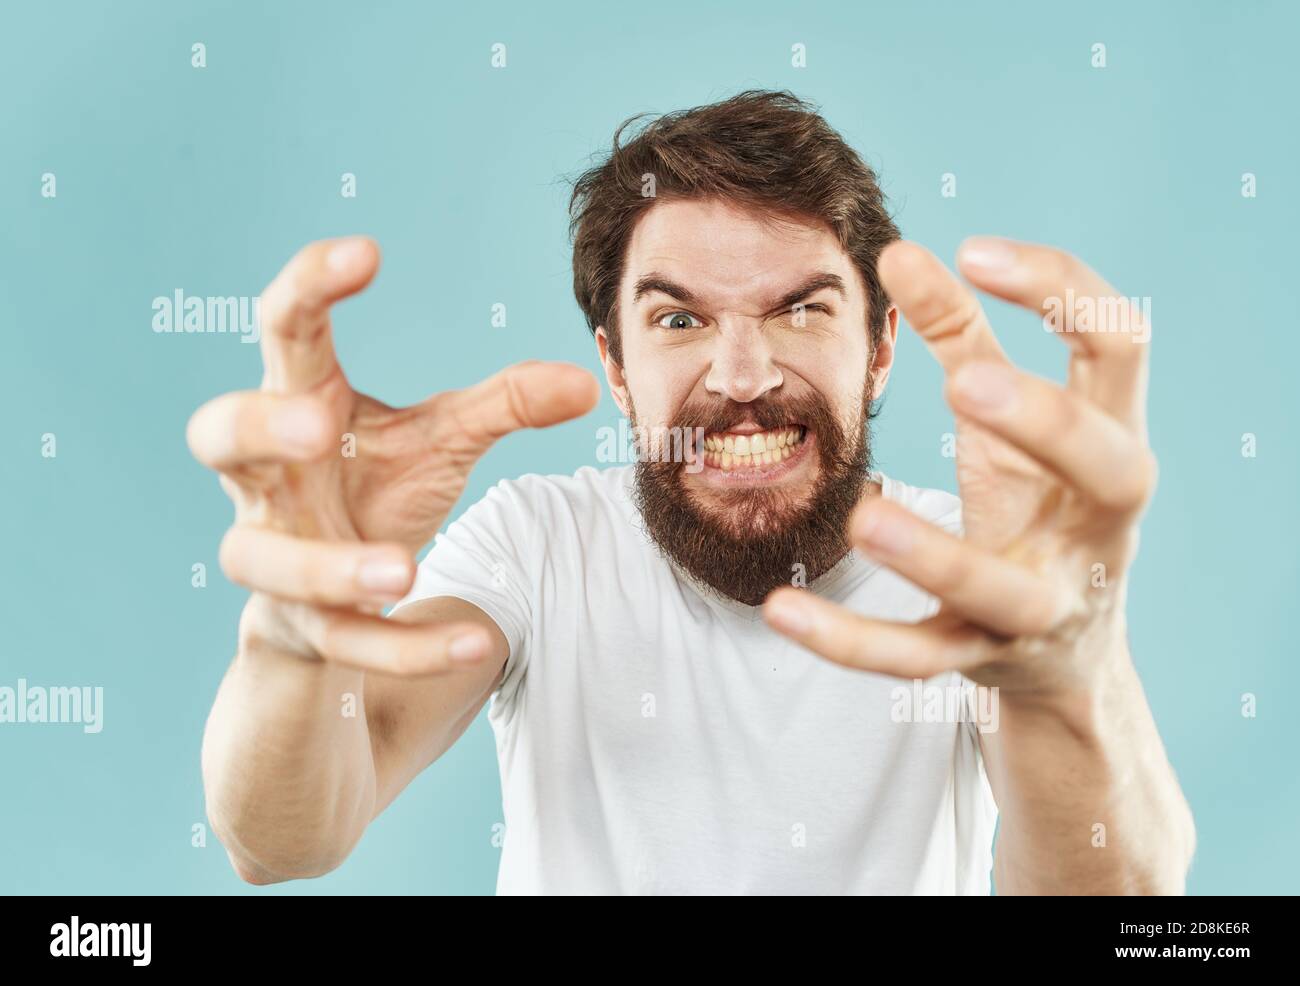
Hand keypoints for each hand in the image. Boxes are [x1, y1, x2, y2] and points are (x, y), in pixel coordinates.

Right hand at [187, 237, 598, 674]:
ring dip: (328, 565)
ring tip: (402, 569)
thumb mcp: (439, 439)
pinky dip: (407, 647)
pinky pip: (341, 639)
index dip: (309, 287)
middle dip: (257, 425)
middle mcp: (267, 476)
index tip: (366, 252)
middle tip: (314, 425)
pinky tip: (480, 642)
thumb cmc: (374, 489)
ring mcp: (273, 554)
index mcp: (301, 404)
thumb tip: (585, 381)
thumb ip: (502, 405)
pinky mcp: (301, 625)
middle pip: (220, 435)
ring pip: (260, 557)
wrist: (332, 598)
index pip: (285, 332)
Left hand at [764, 237, 1155, 695]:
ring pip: (1003, 589)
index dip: (1064, 292)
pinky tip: (781, 607)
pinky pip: (919, 657)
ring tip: (865, 515)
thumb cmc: (1039, 504)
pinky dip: (850, 639)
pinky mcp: (983, 658)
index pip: (1120, 347)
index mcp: (1113, 443)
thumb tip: (900, 251)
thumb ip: (961, 336)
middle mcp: (1098, 527)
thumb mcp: (1005, 420)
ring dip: (937, 556)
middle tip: (969, 384)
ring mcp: (1044, 603)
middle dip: (1046, 426)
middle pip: (1107, 470)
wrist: (1065, 653)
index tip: (974, 251)